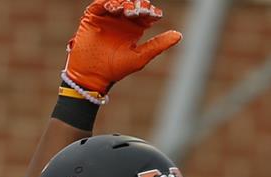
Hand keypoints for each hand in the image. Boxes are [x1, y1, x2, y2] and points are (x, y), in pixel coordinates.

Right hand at [64, 0, 181, 100]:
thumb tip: (179, 35)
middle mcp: (122, 20)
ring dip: (123, 1)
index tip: (154, 14)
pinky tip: (114, 7)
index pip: (146, 13)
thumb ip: (158, 45)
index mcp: (135, 28)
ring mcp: (108, 17)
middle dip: (137, 4)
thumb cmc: (116, 69)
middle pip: (133, 4)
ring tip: (126, 8)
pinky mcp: (93, 16)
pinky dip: (108, 2)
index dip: (150, 11)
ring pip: (118, 1)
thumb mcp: (140, 57)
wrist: (92, 76)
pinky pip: (100, 4)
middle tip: (139, 9)